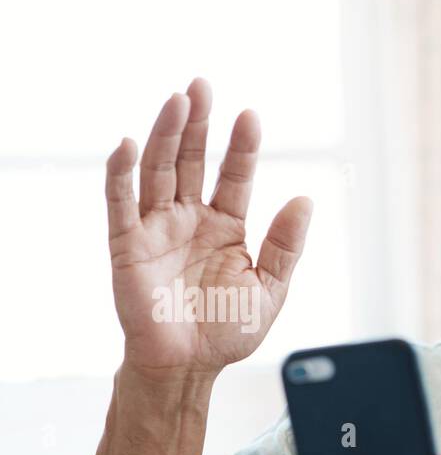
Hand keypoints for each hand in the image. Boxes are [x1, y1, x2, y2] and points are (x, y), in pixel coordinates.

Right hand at [107, 79, 312, 376]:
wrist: (189, 368)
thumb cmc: (228, 331)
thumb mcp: (270, 288)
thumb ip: (285, 245)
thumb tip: (306, 199)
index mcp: (226, 226)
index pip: (234, 176)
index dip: (240, 147)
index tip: (250, 116)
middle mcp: (190, 219)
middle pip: (192, 161)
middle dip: (198, 124)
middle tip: (202, 86)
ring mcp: (158, 229)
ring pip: (159, 171)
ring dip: (166, 135)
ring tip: (177, 102)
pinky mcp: (128, 246)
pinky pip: (121, 204)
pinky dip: (121, 174)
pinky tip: (128, 145)